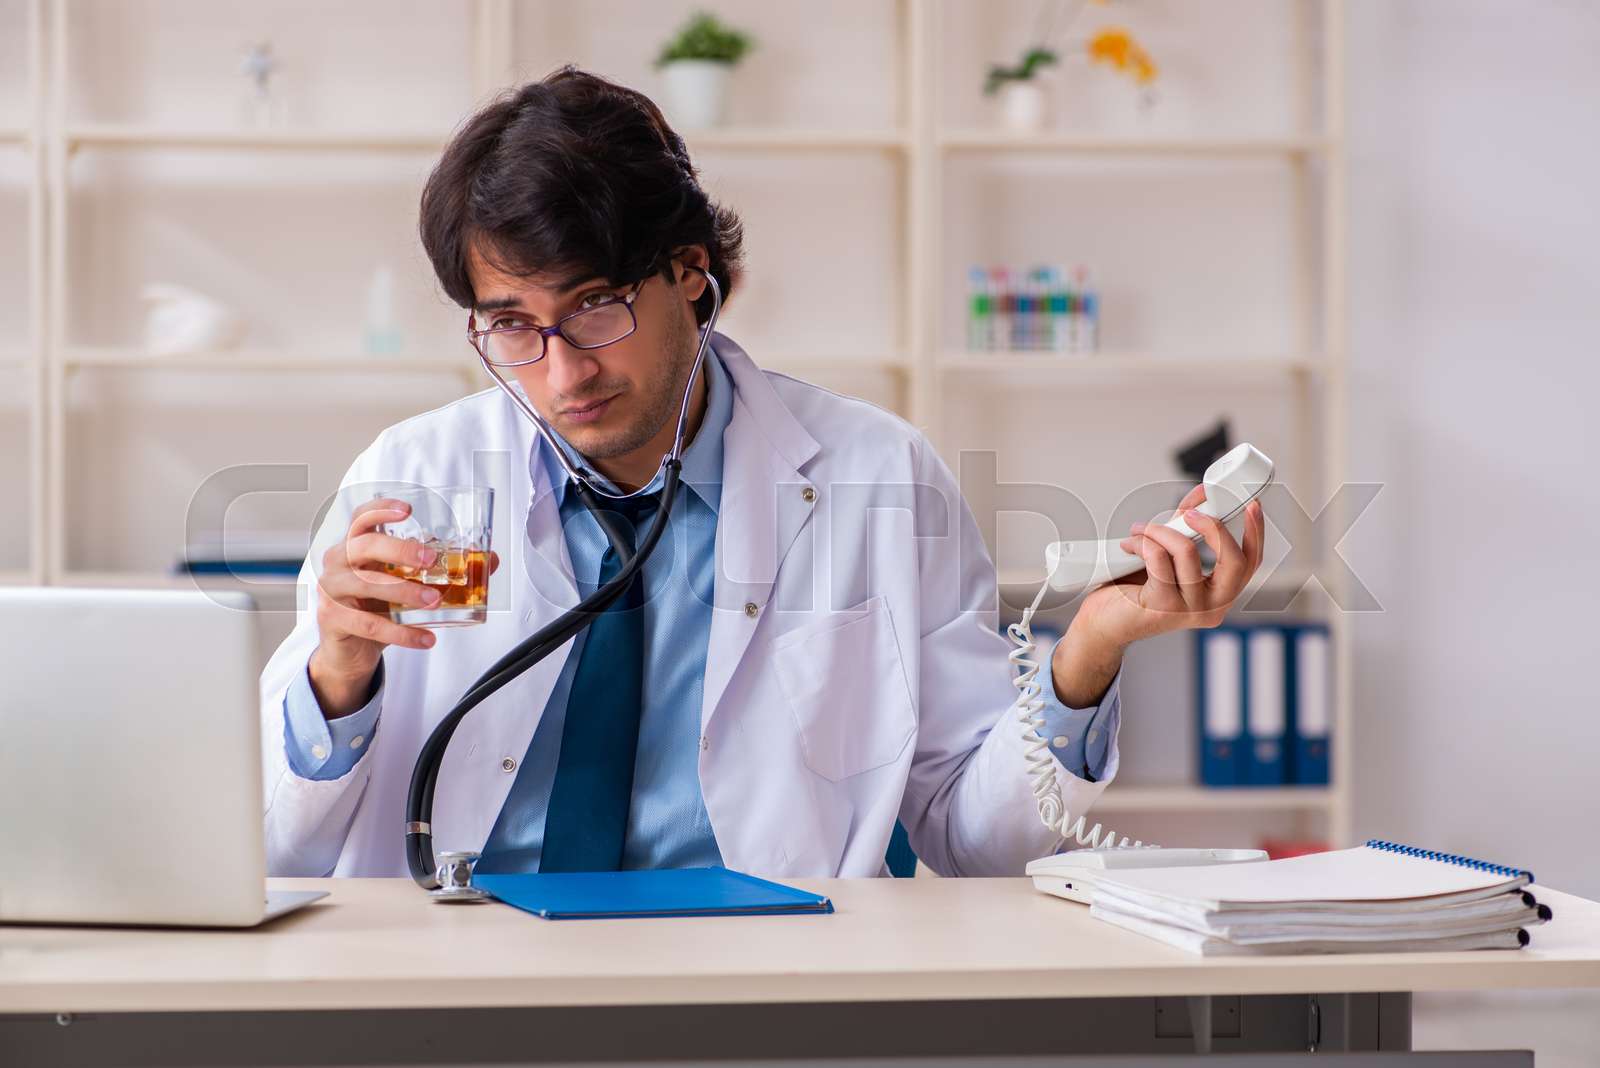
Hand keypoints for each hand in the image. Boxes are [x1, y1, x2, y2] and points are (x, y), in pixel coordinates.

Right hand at [309, 497, 500, 715]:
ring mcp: (331, 590)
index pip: (361, 517)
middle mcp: (338, 562)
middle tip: (430, 559)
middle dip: (399, 549)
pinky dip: (402, 632)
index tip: (408, 510)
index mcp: (356, 546)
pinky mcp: (332, 619)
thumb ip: (441, 570)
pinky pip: (370, 624)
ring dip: (404, 591)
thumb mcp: (408, 584)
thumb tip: (490, 559)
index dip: (381, 509)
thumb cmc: (378, 607)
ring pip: (365, 584)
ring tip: (434, 601)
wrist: (352, 650)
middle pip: (363, 545)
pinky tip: (426, 638)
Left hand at [1048, 488, 1263, 707]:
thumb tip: (1201, 497)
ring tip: (1140, 530)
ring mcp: (1190, 609)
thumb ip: (1187, 527)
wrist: (1104, 623)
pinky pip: (1158, 557)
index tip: (1252, 505)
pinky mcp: (1163, 606)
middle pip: (1233, 560)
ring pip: (1187, 551)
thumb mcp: (1169, 554)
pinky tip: (1129, 544)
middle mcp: (1212, 606)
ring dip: (1159, 530)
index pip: (1250, 564)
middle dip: (1213, 526)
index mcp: (1220, 595)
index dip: (1256, 533)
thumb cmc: (1136, 590)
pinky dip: (1142, 542)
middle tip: (1189, 513)